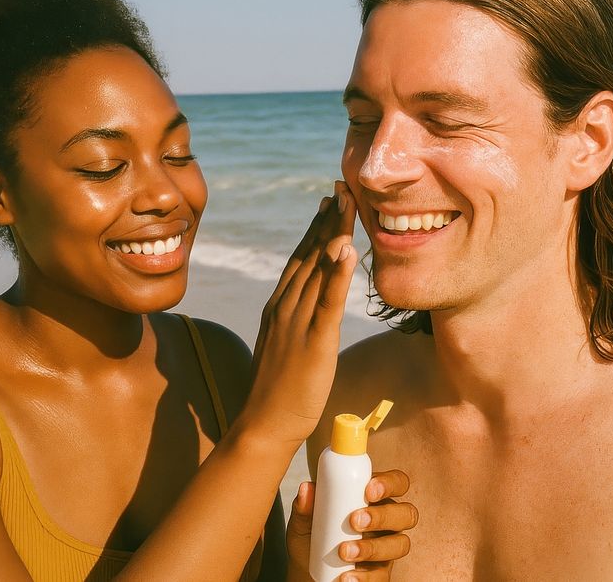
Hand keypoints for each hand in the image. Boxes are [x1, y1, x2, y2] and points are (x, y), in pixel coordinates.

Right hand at [238, 182, 357, 445]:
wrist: (263, 425)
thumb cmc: (277, 392)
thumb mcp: (284, 346)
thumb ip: (293, 322)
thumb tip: (305, 309)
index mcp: (279, 306)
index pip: (301, 259)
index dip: (316, 228)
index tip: (330, 202)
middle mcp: (285, 306)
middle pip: (309, 255)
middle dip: (327, 220)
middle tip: (343, 188)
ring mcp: (297, 322)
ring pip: (318, 270)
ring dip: (333, 234)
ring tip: (348, 204)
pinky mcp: (314, 342)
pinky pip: (327, 302)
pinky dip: (336, 273)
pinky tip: (347, 249)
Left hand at [287, 470, 418, 581]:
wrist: (309, 570)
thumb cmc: (313, 535)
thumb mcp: (304, 520)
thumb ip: (305, 505)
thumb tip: (306, 489)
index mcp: (374, 498)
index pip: (397, 482)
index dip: (389, 483)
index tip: (368, 490)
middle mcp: (388, 522)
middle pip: (407, 513)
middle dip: (383, 516)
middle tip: (355, 521)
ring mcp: (388, 548)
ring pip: (401, 544)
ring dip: (373, 548)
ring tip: (344, 552)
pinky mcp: (382, 574)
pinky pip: (383, 576)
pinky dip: (365, 577)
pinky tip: (347, 576)